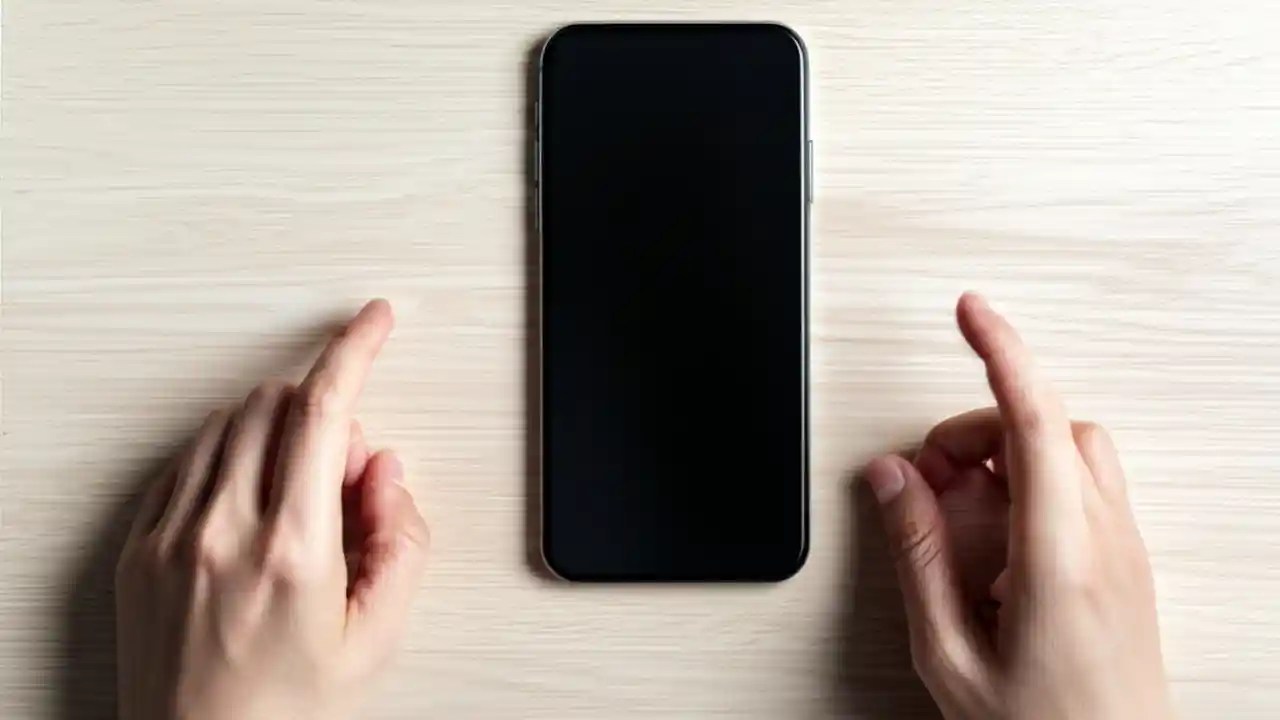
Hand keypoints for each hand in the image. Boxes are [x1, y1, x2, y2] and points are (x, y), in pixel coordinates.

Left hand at [115, 300, 428, 719]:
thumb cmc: (287, 713)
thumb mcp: (377, 637)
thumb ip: (401, 540)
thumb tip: (385, 469)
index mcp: (293, 550)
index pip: (325, 410)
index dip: (355, 349)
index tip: (374, 321)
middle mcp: (224, 529)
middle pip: (275, 404)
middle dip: (325, 414)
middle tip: (344, 480)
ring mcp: (172, 534)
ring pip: (228, 422)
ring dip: (275, 432)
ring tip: (296, 506)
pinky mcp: (139, 546)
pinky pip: (186, 459)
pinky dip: (229, 456)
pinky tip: (251, 506)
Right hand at [864, 294, 1172, 719]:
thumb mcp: (950, 653)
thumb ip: (917, 556)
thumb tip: (890, 478)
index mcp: (1060, 560)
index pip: (1033, 422)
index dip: (999, 353)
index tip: (968, 311)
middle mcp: (1106, 543)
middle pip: (1049, 427)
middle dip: (979, 426)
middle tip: (925, 476)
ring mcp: (1125, 554)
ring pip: (1073, 451)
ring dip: (1010, 452)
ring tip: (957, 506)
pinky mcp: (1127, 567)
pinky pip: (1084, 488)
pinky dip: (1033, 481)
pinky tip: (993, 536)